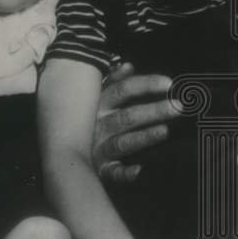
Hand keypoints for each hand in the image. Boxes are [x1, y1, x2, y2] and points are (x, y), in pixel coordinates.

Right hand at [94, 63, 180, 181]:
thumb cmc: (83, 119)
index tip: (169, 83)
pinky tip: (138, 170)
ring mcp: (98, 147)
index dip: (146, 84)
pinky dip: (124, 173)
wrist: (59, 150)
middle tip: (178, 107)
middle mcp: (99, 125)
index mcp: (99, 104)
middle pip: (128, 116)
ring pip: (123, 142)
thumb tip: (128, 66)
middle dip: (154, 111)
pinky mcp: (99, 169)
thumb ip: (112, 81)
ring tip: (164, 131)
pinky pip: (112, 172)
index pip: (124, 90)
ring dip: (143, 137)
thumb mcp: (94, 97)